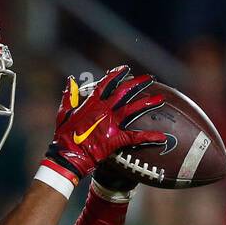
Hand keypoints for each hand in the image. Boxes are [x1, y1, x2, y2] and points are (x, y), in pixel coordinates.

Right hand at [42, 65, 165, 184]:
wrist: (67, 155)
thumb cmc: (63, 136)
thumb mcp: (63, 113)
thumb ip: (69, 96)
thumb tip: (70, 81)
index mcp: (92, 103)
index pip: (106, 84)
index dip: (116, 75)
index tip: (125, 69)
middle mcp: (103, 110)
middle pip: (124, 92)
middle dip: (137, 84)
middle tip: (150, 78)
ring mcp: (110, 124)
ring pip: (133, 110)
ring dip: (147, 103)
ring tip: (161, 99)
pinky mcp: (115, 138)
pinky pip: (135, 137)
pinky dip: (149, 137)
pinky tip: (162, 137)